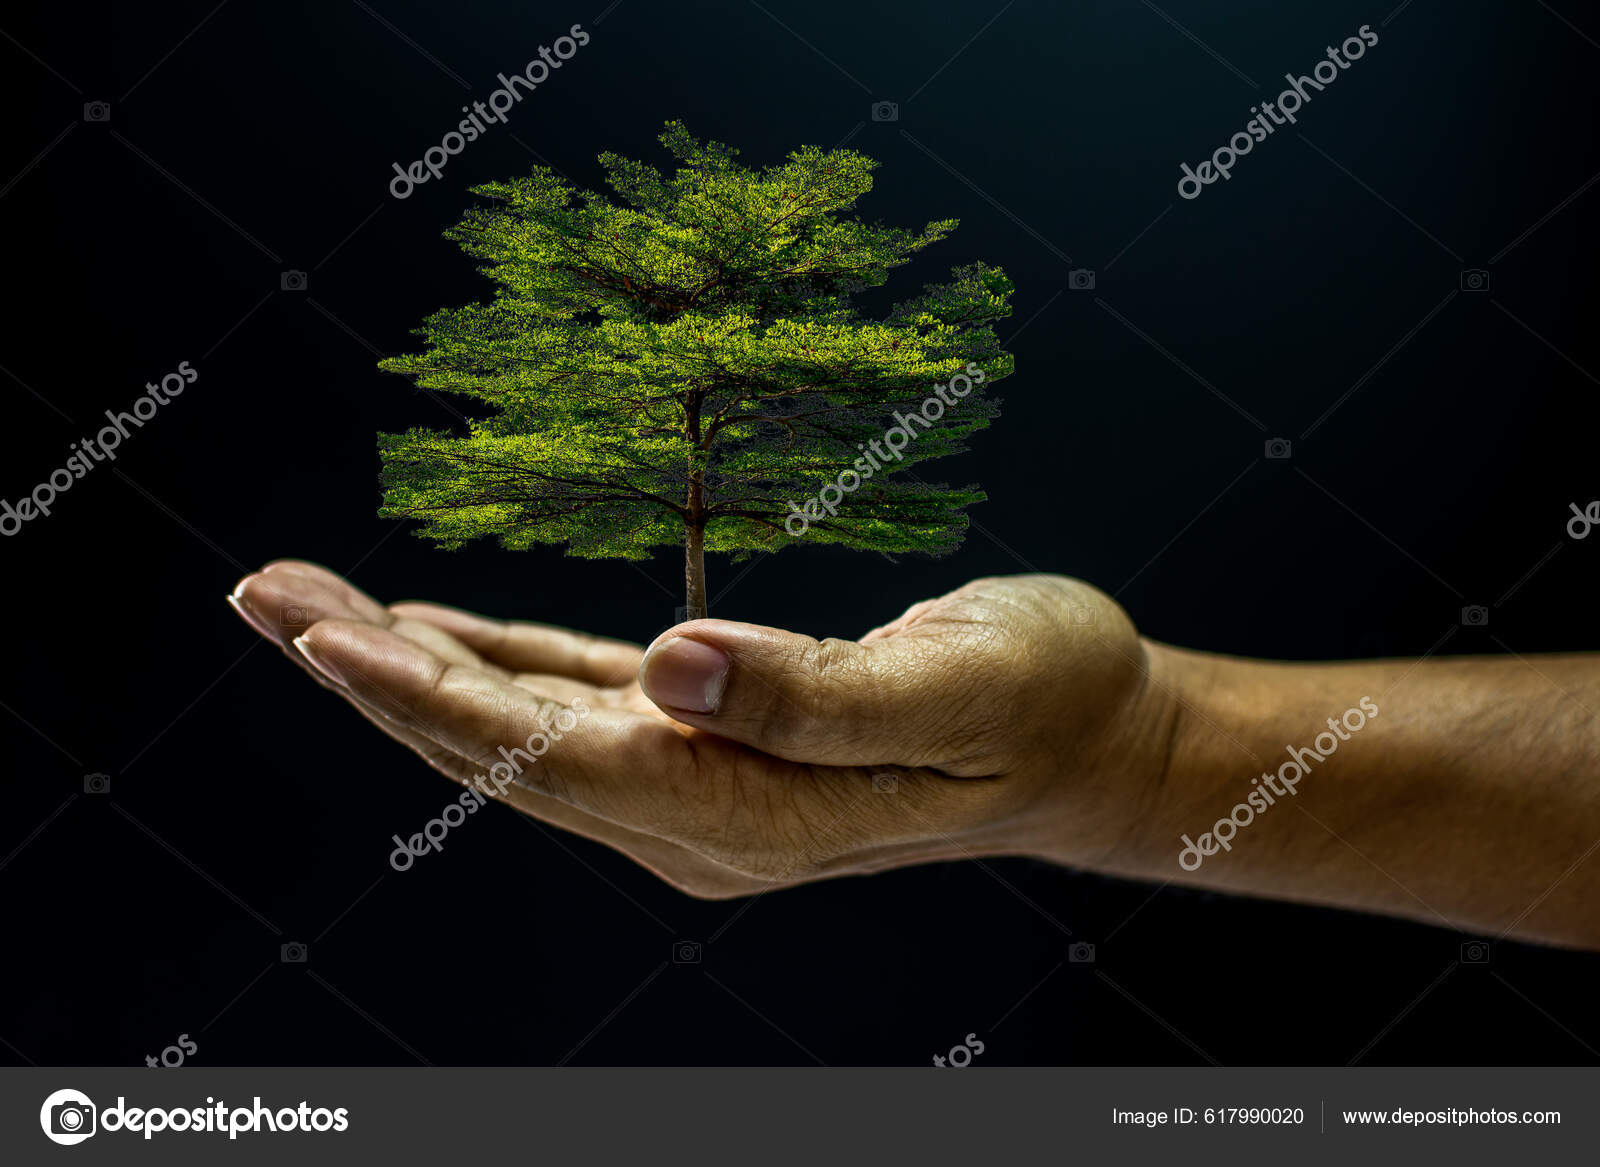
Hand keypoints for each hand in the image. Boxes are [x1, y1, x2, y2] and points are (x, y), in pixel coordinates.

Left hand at [227, 562, 1172, 897]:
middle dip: (374, 673)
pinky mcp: (706, 737)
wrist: (1089, 741)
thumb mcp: (952, 686)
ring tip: (303, 599)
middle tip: (264, 593)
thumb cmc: (1044, 701)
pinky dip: (488, 664)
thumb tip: (670, 663)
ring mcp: (694, 783)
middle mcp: (697, 815)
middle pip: (502, 747)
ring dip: (408, 665)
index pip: (557, 758)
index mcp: (747, 814)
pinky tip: (425, 630)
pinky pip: (570, 702)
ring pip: (519, 723)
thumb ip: (813, 695)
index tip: (325, 632)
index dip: (435, 699)